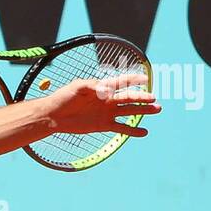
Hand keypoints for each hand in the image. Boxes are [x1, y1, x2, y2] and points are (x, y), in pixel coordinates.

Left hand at [43, 73, 160, 135]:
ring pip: (129, 111)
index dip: (134, 79)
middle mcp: (108, 99)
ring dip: (143, 111)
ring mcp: (107, 113)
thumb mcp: (77, 88)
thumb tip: (107, 90)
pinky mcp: (104, 125)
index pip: (122, 82)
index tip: (146, 78)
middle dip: (142, 97)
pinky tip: (144, 132)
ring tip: (157, 109)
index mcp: (102, 87)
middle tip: (154, 98)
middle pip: (129, 97)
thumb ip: (93, 87)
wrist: (54, 115)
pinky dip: (132, 130)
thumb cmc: (64, 97)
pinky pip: (121, 128)